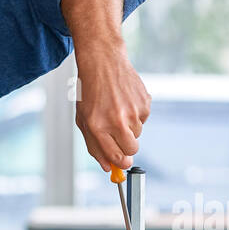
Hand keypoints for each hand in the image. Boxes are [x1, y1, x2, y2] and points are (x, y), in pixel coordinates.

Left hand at [74, 40, 150, 171]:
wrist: (103, 62)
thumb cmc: (91, 91)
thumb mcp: (84, 119)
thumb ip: (94, 145)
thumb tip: (107, 167)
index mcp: (98, 127)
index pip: (116, 157)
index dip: (120, 164)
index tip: (122, 163)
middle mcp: (116, 120)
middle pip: (132, 150)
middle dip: (127, 149)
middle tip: (121, 138)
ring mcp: (132, 112)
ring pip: (138, 134)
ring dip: (129, 127)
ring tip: (118, 109)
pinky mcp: (144, 103)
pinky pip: (143, 119)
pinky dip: (135, 114)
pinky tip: (125, 100)